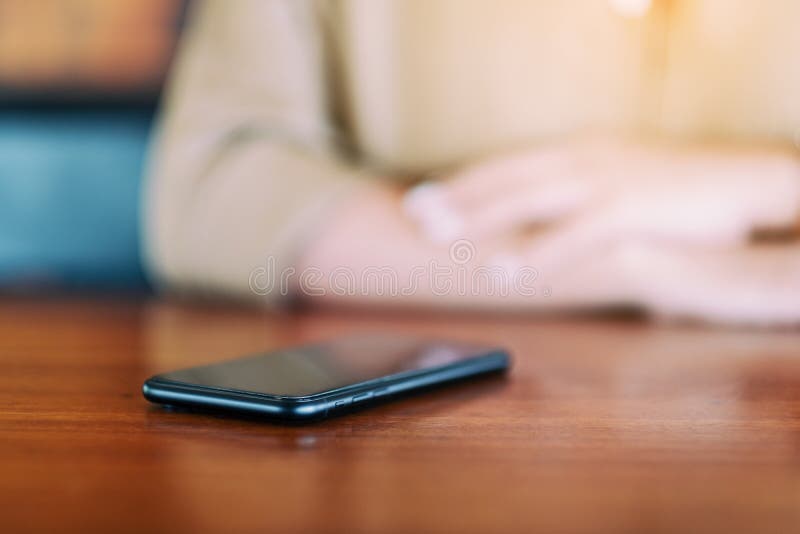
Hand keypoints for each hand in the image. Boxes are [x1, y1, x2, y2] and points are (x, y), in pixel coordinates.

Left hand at [403, 139, 799, 270]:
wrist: (745, 179)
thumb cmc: (681, 187)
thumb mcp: (622, 180)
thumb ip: (580, 196)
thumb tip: (544, 219)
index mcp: (580, 151)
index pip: (508, 163)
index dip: (466, 179)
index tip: (429, 193)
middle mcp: (584, 159)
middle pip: (505, 178)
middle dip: (456, 197)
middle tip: (414, 212)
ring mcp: (605, 181)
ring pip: (526, 200)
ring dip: (479, 218)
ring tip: (438, 236)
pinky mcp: (629, 209)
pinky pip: (571, 236)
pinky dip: (534, 254)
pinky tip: (502, 271)